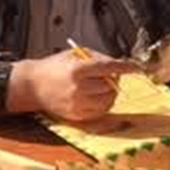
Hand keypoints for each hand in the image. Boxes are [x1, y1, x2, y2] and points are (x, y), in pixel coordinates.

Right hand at [8, 50, 140, 121]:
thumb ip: (97, 58)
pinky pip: (101, 111)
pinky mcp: (77, 116)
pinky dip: (104, 103)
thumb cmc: (54, 67)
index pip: (109, 68)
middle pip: (111, 85)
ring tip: (100, 85)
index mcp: (77, 70)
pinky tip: (95, 96)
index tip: (137, 68)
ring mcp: (78, 104)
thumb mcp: (74, 54)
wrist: (32, 85)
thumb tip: (118, 65)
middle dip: (114, 79)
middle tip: (107, 75)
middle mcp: (78, 88)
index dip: (126, 67)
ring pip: (109, 100)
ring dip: (110, 92)